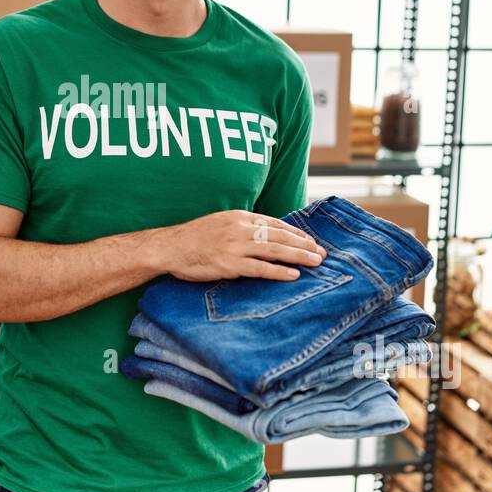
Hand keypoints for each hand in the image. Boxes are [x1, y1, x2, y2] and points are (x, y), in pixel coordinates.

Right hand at [155, 210, 326, 282]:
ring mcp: (235, 246)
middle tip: (321, 252)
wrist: (169, 247)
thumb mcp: (219, 223)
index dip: (295, 232)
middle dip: (304, 244)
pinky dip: (279, 271)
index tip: (309, 240)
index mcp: (239, 216)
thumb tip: (262, 235)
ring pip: (275, 250)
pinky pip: (260, 267)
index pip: (275, 223)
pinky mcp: (230, 264)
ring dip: (299, 256)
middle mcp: (240, 228)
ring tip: (316, 262)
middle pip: (280, 235)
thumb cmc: (193, 238)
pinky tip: (293, 275)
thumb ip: (240, 227)